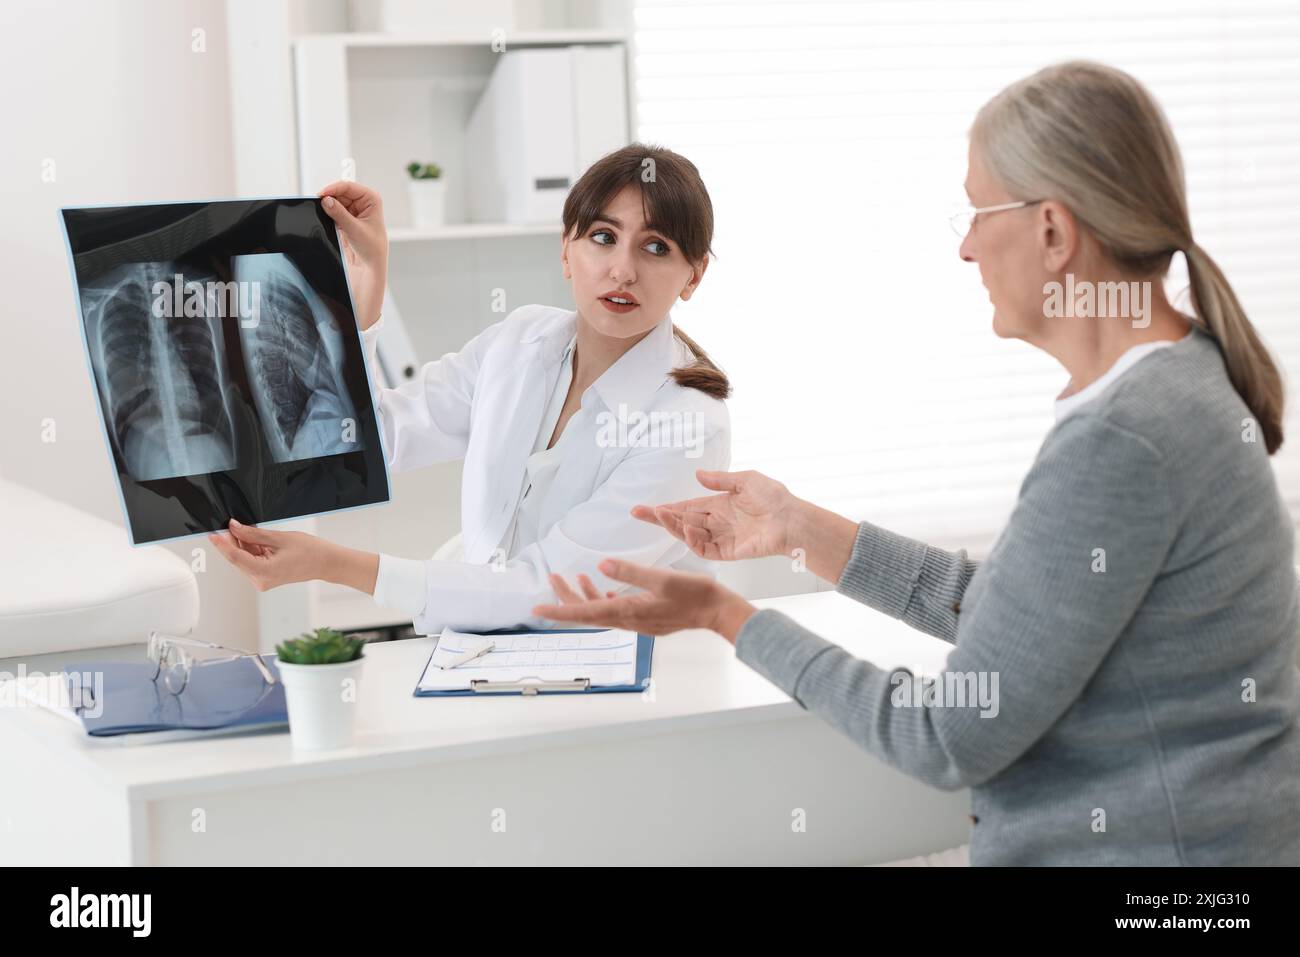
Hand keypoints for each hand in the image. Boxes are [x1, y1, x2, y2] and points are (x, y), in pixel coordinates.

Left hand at [209, 520, 377, 595]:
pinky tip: (260, 541)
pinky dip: (253, 550)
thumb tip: (234, 528)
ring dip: (245, 545)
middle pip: (238, 558)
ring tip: (256, 533)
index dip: (222, 544)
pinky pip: (252, 561)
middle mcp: (261, 580)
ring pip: (244, 559)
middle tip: (235, 525)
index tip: (212, 533)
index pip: (235, 557)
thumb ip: (253, 534)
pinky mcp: (266, 577)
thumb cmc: (311, 552)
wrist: (327, 563)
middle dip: (234, 541)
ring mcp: (263, 580)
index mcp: (264, 573)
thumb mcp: (279, 538)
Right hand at [317, 180, 388, 329]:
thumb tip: (326, 201)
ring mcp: (353, 209)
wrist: (370, 265)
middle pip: (339, 192)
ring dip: (328, 208)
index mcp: (371, 199)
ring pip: (334, 201)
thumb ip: (339, 214)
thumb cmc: (372, 248)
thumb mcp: (355, 229)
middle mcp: (363, 201)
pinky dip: (328, 215)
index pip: (349, 186)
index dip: (333, 189)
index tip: (321, 195)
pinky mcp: (346, 217)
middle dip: (329, 199)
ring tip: (325, 215)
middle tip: (318, 205)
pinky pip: (332, 211)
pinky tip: (327, 221)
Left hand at [532, 559, 755, 642]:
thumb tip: (601, 566)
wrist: (718, 612)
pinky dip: (603, 597)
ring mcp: (637, 620)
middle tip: (550, 579)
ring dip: (583, 596)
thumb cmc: (695, 595)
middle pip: (587, 613)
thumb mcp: (663, 579)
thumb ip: (631, 572)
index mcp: (629, 612)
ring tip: (570, 579)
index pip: (585, 613)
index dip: (559, 610)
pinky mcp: (646, 616)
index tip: (536, 609)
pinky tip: (602, 587)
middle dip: (566, 598)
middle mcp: (629, 621)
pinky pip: (615, 609)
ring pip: (600, 611)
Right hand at [632, 469, 799, 562]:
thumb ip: (720, 480)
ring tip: (660, 515)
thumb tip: (697, 475)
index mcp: (718, 506)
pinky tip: (686, 529)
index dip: (666, 508)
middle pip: (681, 522)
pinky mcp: (727, 552)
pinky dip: (692, 541)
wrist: (790, 518)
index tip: (646, 507)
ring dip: (673, 526)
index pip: (686, 508)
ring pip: (689, 535)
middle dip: (659, 518)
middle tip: (638, 512)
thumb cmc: (774, 497)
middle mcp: (716, 523)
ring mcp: (720, 538)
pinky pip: (703, 548)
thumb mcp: (746, 480)